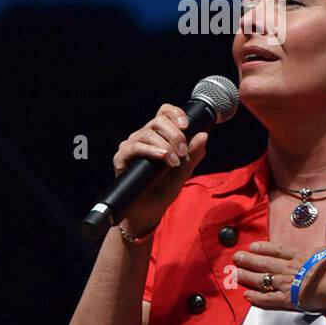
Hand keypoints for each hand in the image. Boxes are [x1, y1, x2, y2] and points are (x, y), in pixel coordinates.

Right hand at [113, 103, 207, 235]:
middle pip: (159, 120)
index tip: (187, 126)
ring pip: (148, 132)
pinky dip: (151, 150)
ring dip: (166, 145)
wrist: (149, 211)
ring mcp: (131, 146)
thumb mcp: (184, 171)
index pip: (164, 112)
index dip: (176, 113)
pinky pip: (135, 146)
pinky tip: (163, 157)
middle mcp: (143, 137)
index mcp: (158, 136)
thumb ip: (193, 153)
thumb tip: (204, 135)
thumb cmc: (164, 190)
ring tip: (174, 161)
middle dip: (176, 135)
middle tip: (183, 153)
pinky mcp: (121, 158)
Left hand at [232, 216, 325, 312]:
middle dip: (250, 260)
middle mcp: (291, 268)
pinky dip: (257, 298)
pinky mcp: (289, 300)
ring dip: (248, 277)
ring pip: (264, 280)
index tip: (253, 246)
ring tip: (235, 274)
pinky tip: (247, 296)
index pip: (279, 250)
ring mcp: (288, 284)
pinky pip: (269, 299)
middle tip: (236, 258)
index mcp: (303, 255)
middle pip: (266, 264)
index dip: (265, 248)